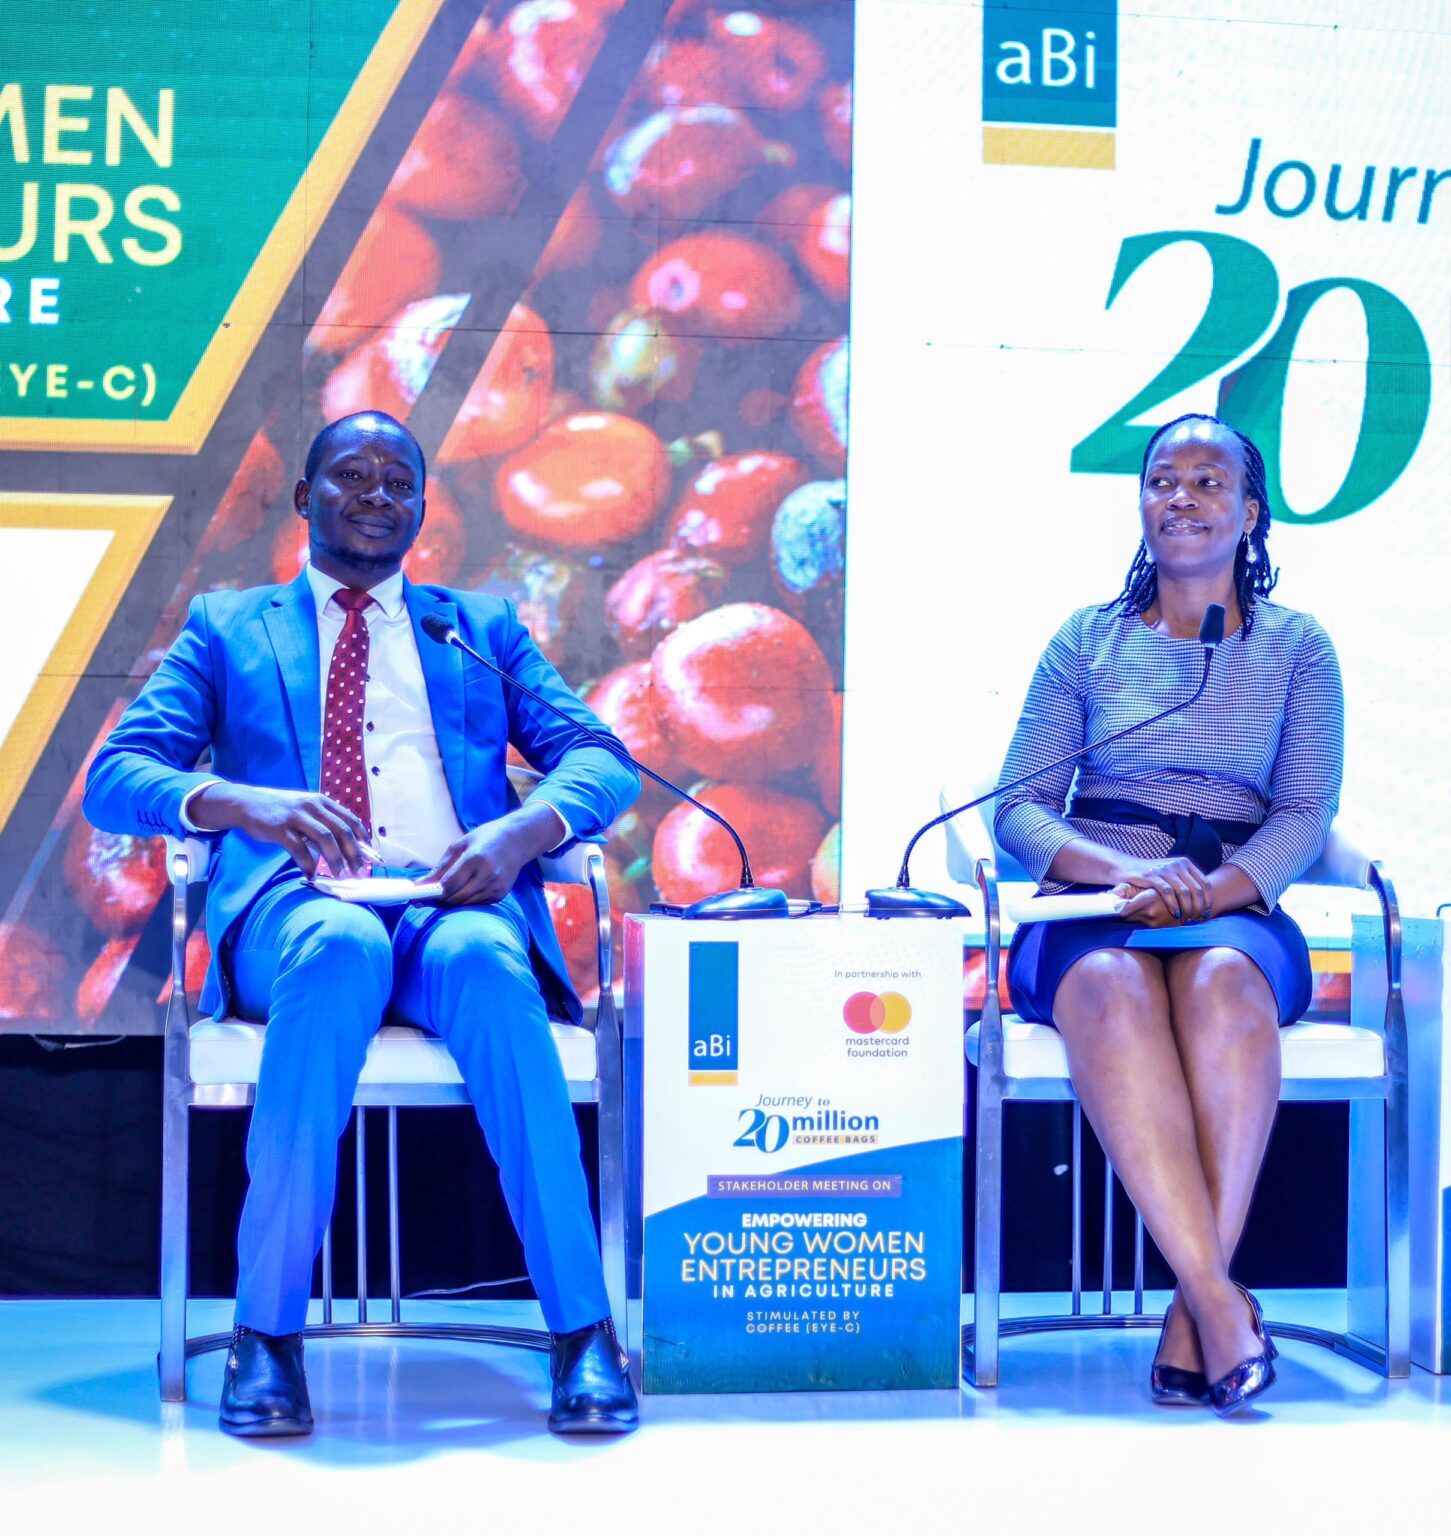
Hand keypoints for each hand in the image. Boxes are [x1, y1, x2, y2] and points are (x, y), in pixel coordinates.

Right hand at [190, 784, 373, 878]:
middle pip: (341, 830)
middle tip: (360, 871)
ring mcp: (295, 816)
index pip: (349, 819)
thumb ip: (322, 822)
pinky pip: (299, 849)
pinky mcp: (279, 828)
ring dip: (335, 859)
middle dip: (354, 853)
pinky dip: (307, 864)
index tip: (370, 853)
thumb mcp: (304, 809)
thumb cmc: (279, 810)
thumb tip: (344, 846)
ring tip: (340, 875)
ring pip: (325, 838)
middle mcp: (312, 806)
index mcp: (321, 801)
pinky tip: (310, 875)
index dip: (362, 837)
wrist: (246, 803)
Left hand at [427, 818, 535, 906]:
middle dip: (437, 901)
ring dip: (448, 904)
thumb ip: (441, 867)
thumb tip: (421, 885)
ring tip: (436, 898)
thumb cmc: (485, 838)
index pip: (449, 884)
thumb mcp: (460, 845)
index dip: (431, 893)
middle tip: (422, 900)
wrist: (517, 840)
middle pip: (455, 898)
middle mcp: (487, 875)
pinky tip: (456, 896)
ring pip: (464, 905)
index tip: (417, 896)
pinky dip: (463, 902)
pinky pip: (475, 904)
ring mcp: (496, 887)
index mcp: (475, 859)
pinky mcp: (500, 895)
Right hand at [1110, 854, 1212, 924]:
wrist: (1126, 867)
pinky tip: (1175, 913)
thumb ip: (1185, 881)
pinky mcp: (1152, 876)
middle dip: (1199, 906)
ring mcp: (1164, 869)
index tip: (1207, 911)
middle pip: (1196, 889)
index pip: (1204, 882)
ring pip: (1184, 892)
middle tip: (1197, 918)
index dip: (1208, 899)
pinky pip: (1168, 892)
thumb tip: (1203, 899)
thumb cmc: (1151, 875)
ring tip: (1187, 918)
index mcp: (1185, 863)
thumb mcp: (1171, 874)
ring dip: (1187, 908)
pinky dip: (1173, 904)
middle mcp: (1177, 864)